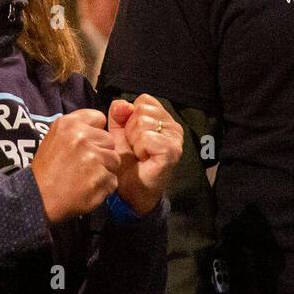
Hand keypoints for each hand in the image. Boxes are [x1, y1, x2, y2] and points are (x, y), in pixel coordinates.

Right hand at [31, 109, 121, 223]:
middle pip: (110, 141)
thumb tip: (100, 126)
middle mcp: (82, 138)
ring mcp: (93, 159)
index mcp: (69, 124)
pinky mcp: (100, 179)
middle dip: (102, 152)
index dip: (95, 132)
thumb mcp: (55, 138)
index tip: (87, 143)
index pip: (99, 117)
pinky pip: (112, 181)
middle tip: (84, 165)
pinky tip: (87, 188)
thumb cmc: (47, 170)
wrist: (38, 198)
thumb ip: (77, 129)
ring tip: (85, 177)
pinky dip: (103, 187)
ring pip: (114, 161)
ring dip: (104, 170)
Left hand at [108, 95, 182, 215]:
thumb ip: (118, 116)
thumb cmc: (127, 164)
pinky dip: (139, 149)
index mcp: (162, 118)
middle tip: (135, 147)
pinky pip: (146, 137)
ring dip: (134, 140)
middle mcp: (173, 126)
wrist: (131, 193)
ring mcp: (175, 138)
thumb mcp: (118, 135)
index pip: (143, 100)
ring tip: (139, 153)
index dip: (130, 117)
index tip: (131, 136)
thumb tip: (122, 103)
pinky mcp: (172, 150)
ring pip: (143, 122)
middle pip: (142, 109)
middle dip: (130, 129)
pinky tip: (144, 159)